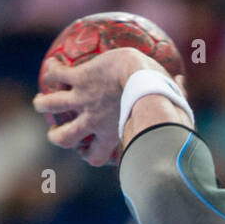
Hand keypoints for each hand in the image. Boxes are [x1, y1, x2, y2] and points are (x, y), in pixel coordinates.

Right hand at [33, 47, 186, 165]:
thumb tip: (183, 82)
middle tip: (58, 132)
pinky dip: (52, 71)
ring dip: (43, 104)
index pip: (94, 156)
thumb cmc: (158, 93)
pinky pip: (57, 76)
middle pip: (64, 140)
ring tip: (41, 102)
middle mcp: (92, 121)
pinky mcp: (79, 79)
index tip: (89, 150)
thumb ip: (174, 97)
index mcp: (111, 134)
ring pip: (51, 107)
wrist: (142, 78)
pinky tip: (52, 67)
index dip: (89, 155)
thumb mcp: (164, 105)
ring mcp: (83, 100)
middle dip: (57, 138)